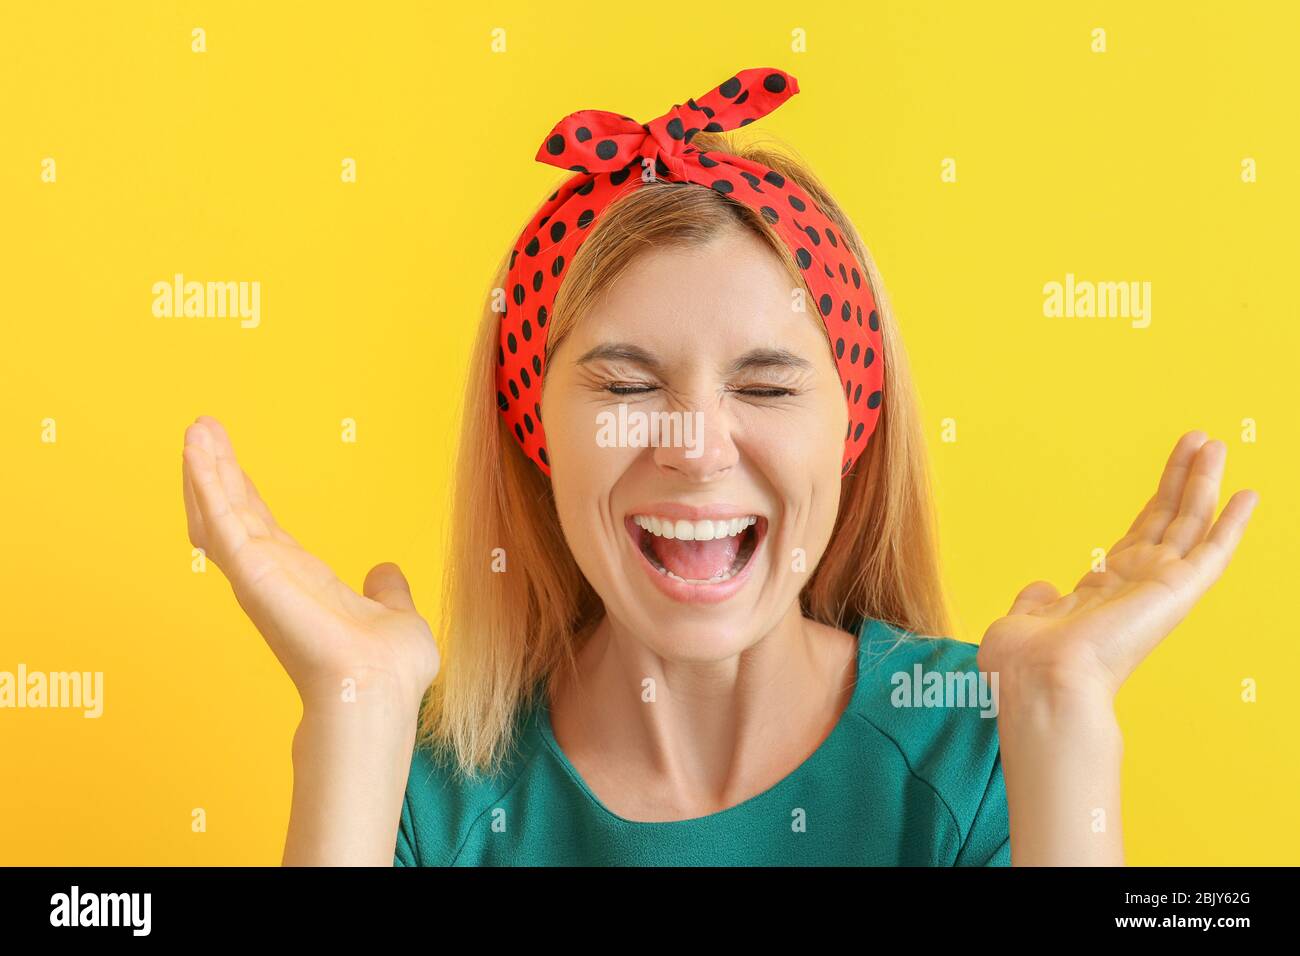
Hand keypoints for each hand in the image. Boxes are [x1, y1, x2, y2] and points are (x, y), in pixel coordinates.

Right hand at [181, 416, 438, 711]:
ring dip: (205, 471)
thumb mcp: (394, 614)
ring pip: (220, 513)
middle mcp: (272, 578)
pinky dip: (206, 484)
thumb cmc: (387, 670)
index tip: (229, 464)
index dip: (245, 495)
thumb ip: (387, 592)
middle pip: (235, 513)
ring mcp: (258, 576)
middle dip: (217, 472)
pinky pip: (222, 522)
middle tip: (202, 429)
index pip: (263, 529)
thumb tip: (385, 571)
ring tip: (195, 428)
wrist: (378, 690)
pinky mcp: (252, 574)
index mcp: (302, 583)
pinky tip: (196, 451)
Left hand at [977, 430, 1258, 709]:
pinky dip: (1233, 522)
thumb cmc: (1025, 663)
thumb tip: (1043, 589)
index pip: (1140, 536)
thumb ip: (1037, 602)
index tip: (1172, 474)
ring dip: (1204, 481)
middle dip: (1184, 478)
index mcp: (1103, 592)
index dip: (1156, 502)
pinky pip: (1214, 550)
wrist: (1042, 680)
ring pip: (1191, 522)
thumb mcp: (1024, 620)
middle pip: (1169, 518)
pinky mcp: (1178, 591)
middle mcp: (1137, 588)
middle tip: (1200, 440)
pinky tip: (1248, 493)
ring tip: (1215, 443)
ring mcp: (1160, 588)